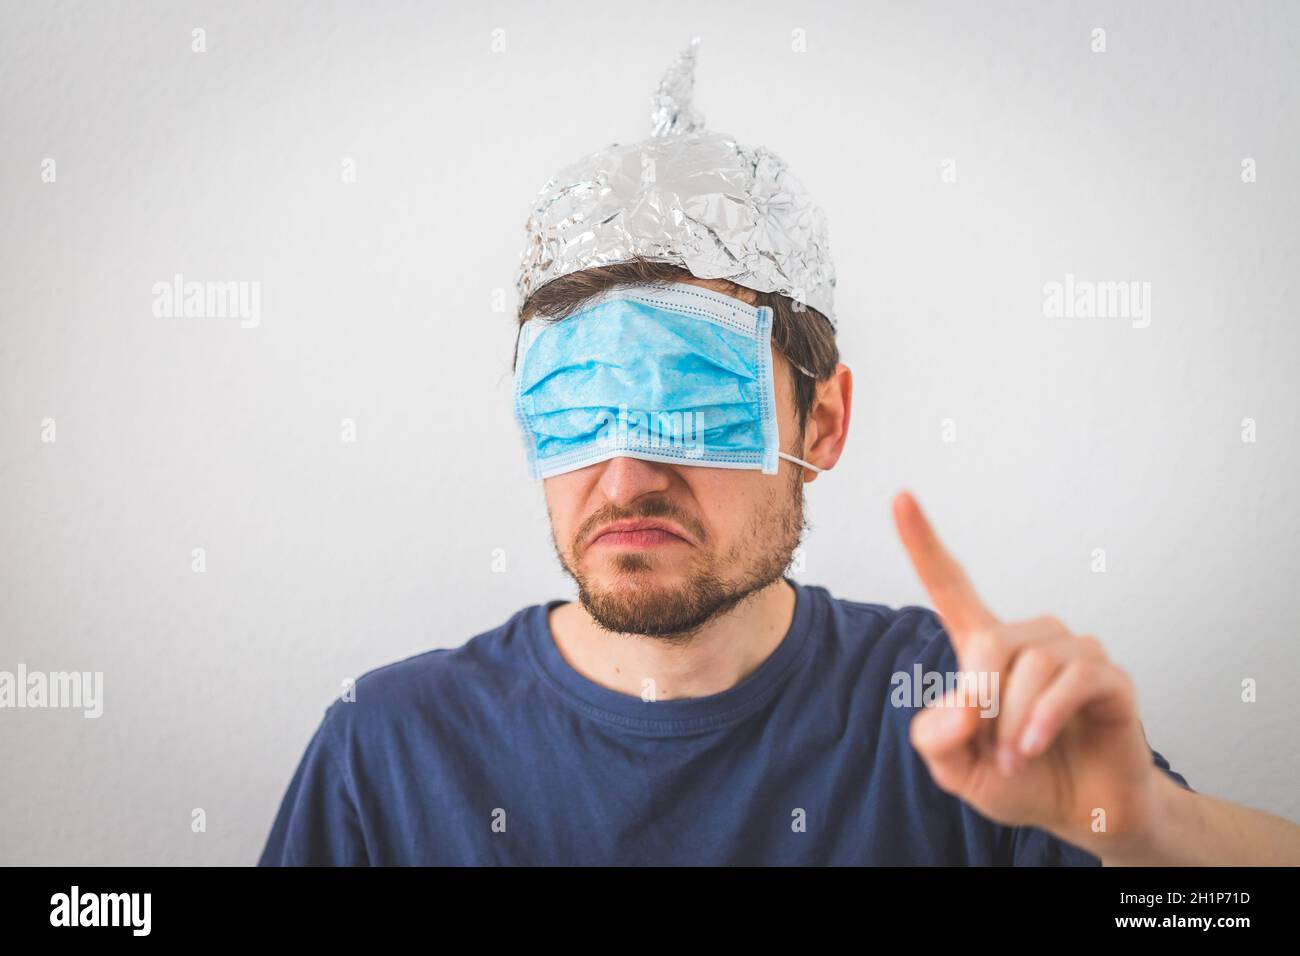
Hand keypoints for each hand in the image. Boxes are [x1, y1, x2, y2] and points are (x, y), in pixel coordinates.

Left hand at [894, 491, 1162, 854]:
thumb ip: (936, 739)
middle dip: (982, 700)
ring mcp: (1075, 654)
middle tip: (992, 752)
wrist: (1084, 813)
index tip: (901, 498)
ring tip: (1017, 759)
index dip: (924, 543)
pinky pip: (1073, 681)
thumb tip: (961, 705)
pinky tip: (1034, 747)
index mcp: (984, 648)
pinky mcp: (1111, 679)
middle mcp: (1029, 639)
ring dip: (1015, 722)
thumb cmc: (1020, 780)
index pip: (951, 585)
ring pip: (1032, 663)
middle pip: (989, 640)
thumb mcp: (956, 771)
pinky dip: (1045, 718)